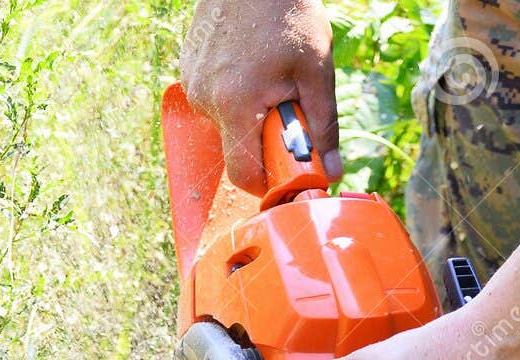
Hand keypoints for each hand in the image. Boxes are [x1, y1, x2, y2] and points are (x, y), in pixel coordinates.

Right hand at [180, 0, 340, 193]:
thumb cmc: (287, 13)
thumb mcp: (316, 70)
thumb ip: (324, 126)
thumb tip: (331, 170)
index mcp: (235, 106)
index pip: (244, 175)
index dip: (269, 182)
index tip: (289, 170)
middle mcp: (206, 101)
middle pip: (236, 151)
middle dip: (264, 143)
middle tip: (286, 111)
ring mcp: (193, 85)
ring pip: (226, 127)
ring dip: (250, 119)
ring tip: (268, 80)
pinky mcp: (188, 72)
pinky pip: (215, 103)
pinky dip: (235, 99)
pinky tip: (250, 68)